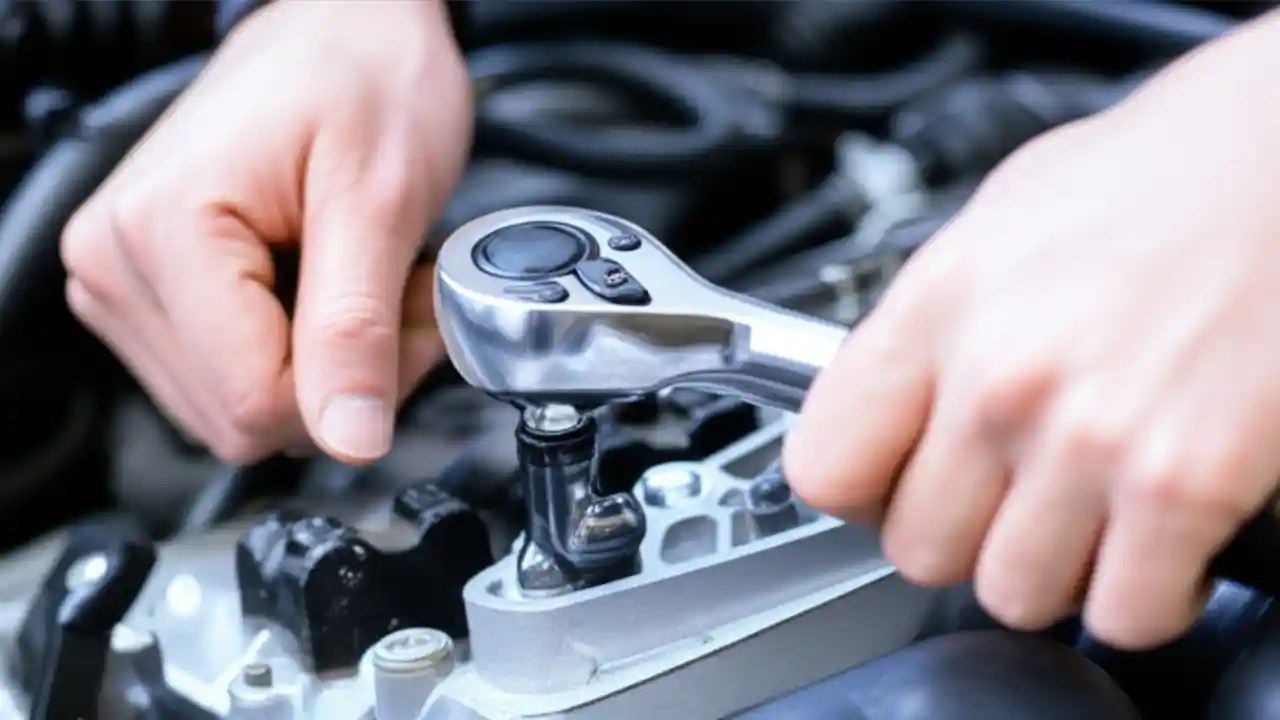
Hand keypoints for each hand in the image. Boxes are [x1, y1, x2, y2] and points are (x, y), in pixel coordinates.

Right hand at [60, 0, 470, 463]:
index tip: (410, 316)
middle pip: (243, 418)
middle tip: (394, 292)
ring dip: (324, 366)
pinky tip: (323, 287)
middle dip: (344, 377)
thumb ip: (356, 327)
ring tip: (358, 278)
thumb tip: (349, 440)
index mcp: (160, 234)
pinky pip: (230, 377)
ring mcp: (124, 279)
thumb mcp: (380, 199)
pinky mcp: (151, 291)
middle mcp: (117, 262)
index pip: (255, 405)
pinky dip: (297, 351)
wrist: (344, 27)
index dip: (357, 386)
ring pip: (239, 409)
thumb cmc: (363, 78)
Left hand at [784, 15, 1279, 648]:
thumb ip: (930, 327)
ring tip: (1084, 514)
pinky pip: (1125, 612)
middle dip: (962, 536)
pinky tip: (1154, 542)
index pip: (823, 468)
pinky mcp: (1185, 483)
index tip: (889, 491)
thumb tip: (891, 401)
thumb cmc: (1154, 175)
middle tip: (1007, 499)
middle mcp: (999, 377)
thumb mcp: (997, 222)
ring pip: (1013, 594)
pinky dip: (1142, 597)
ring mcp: (1088, 436)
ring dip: (1050, 571)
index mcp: (936, 307)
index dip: (859, 495)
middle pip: (917, 549)